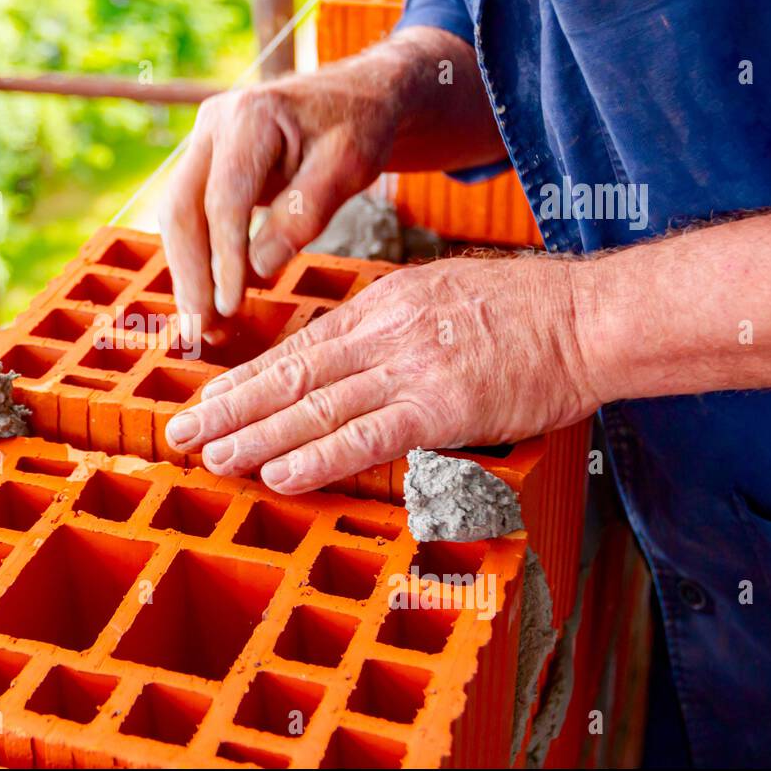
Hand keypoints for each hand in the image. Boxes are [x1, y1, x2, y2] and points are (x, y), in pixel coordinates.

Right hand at [158, 66, 401, 339]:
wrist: (357, 97)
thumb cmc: (359, 126)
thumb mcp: (350, 166)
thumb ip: (306, 213)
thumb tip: (259, 268)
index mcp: (250, 116)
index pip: (224, 199)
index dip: (224, 257)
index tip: (230, 306)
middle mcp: (214, 123)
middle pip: (182, 209)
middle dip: (190, 275)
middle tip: (201, 331)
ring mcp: (204, 142)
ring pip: (176, 216)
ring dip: (187, 274)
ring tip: (204, 327)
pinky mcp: (206, 164)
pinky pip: (190, 217)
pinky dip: (197, 260)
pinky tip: (208, 299)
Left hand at [163, 255, 600, 493]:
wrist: (591, 316)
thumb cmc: (529, 312)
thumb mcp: (445, 296)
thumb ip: (394, 328)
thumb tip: (353, 360)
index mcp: (383, 306)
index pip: (299, 348)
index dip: (247, 379)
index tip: (207, 399)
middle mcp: (384, 333)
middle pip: (290, 375)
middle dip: (229, 407)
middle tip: (179, 432)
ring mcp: (410, 368)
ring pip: (315, 405)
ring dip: (255, 435)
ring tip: (211, 457)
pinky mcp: (442, 406)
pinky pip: (366, 436)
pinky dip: (317, 456)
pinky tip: (278, 474)